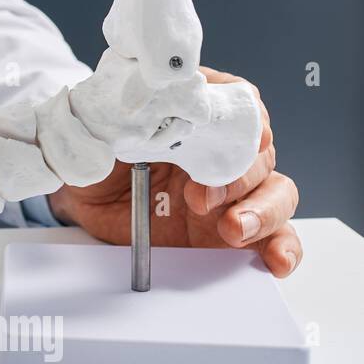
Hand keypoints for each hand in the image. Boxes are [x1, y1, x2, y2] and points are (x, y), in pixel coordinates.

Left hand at [48, 68, 301, 276]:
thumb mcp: (100, 129)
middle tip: (202, 196)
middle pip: (259, 153)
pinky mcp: (231, 229)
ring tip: (233, 229)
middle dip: (239, 175)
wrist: (83, 196)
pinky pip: (271, 238)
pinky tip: (276, 260)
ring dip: (263, 211)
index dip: (248, 119)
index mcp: (196, 114)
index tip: (247, 136)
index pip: (240, 104)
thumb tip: (133, 120)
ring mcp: (231, 191)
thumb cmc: (98, 153)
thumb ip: (121, 121)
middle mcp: (221, 150)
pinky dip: (281, 248)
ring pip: (276, 193)